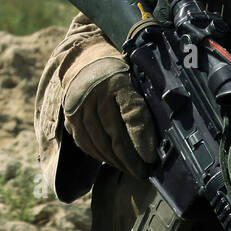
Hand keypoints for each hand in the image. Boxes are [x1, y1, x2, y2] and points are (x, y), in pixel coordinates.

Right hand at [62, 56, 157, 176]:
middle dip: (131, 158)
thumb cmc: (115, 70)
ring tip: (129, 170)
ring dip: (115, 161)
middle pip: (115, 134)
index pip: (132, 113)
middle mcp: (97, 93)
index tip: (150, 158)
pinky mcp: (70, 115)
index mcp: (118, 81)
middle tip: (143, 172)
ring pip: (99, 142)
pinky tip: (109, 161)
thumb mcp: (133, 76)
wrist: (83, 57)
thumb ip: (143, 101)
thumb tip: (160, 133)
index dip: (142, 138)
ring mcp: (81, 105)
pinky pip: (84, 141)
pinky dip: (98, 155)